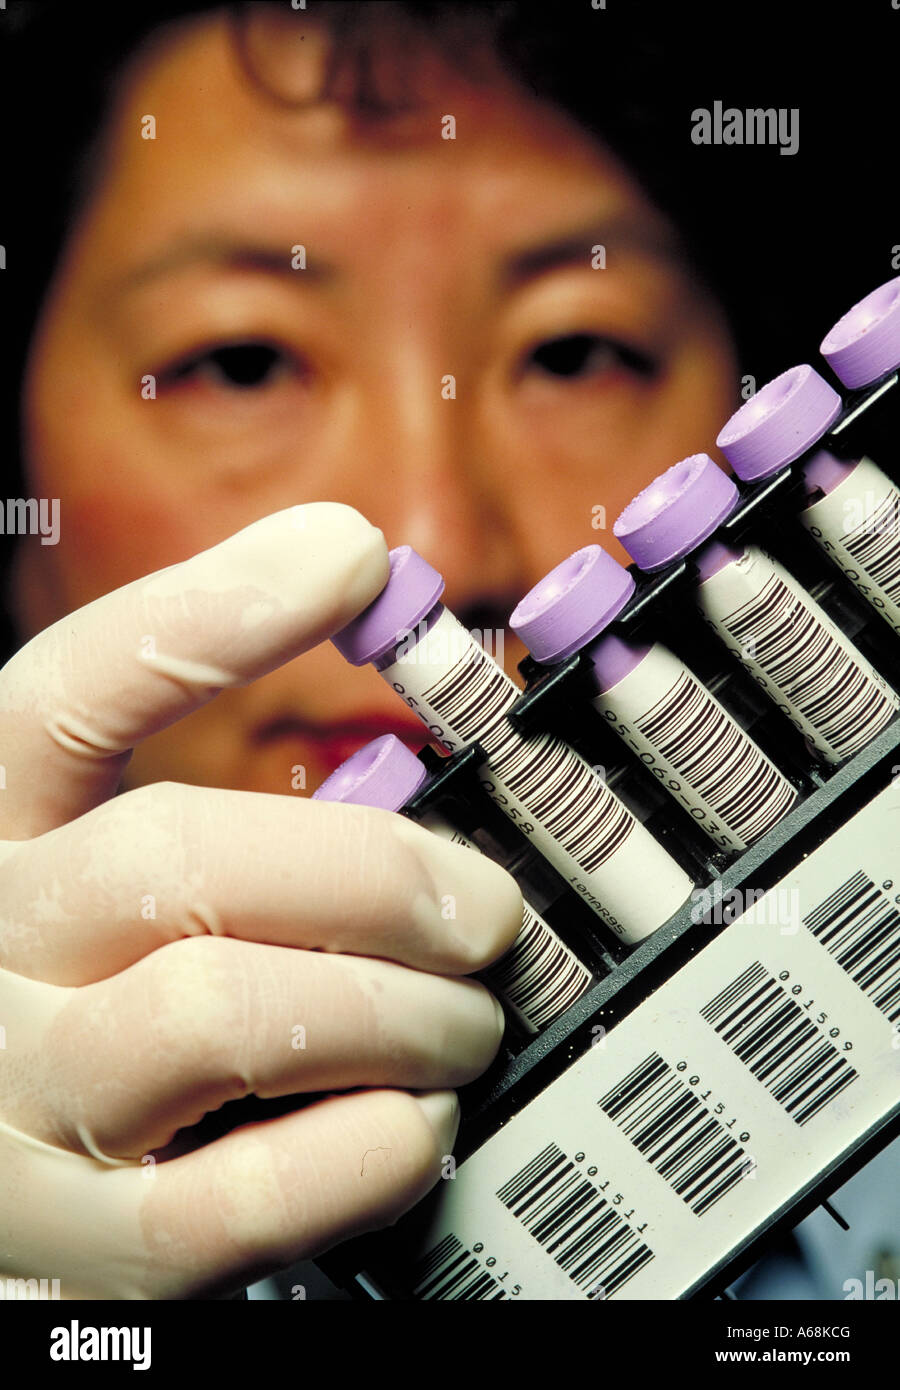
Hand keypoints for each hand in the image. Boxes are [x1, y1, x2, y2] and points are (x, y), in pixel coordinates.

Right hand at [0, 503, 521, 1298]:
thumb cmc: (87, 992)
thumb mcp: (104, 878)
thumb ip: (221, 801)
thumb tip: (381, 656)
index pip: (69, 694)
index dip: (208, 614)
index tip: (350, 557)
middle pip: (180, 859)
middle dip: (377, 874)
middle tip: (486, 910)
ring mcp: (15, 1099)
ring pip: (223, 1017)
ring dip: (394, 1012)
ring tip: (467, 1021)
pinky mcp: (72, 1242)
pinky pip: (237, 1200)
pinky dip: (362, 1154)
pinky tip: (413, 1125)